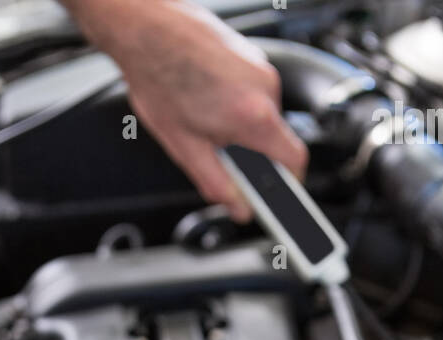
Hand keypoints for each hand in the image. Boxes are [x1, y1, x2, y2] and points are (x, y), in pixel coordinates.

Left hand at [65, 0, 307, 219]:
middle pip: (274, 138)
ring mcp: (260, 67)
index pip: (295, 162)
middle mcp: (266, 88)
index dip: (289, 186)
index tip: (281, 199)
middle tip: (216, 152)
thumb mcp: (185, 148)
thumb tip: (238, 207)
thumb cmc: (160, 78)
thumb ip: (217, 183)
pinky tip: (204, 97)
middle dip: (250, 152)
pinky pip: (252, 91)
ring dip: (238, 125)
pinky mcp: (251, 54)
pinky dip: (234, 102)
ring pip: (261, 114)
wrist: (147, 28)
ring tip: (202, 116)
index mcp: (255, 117)